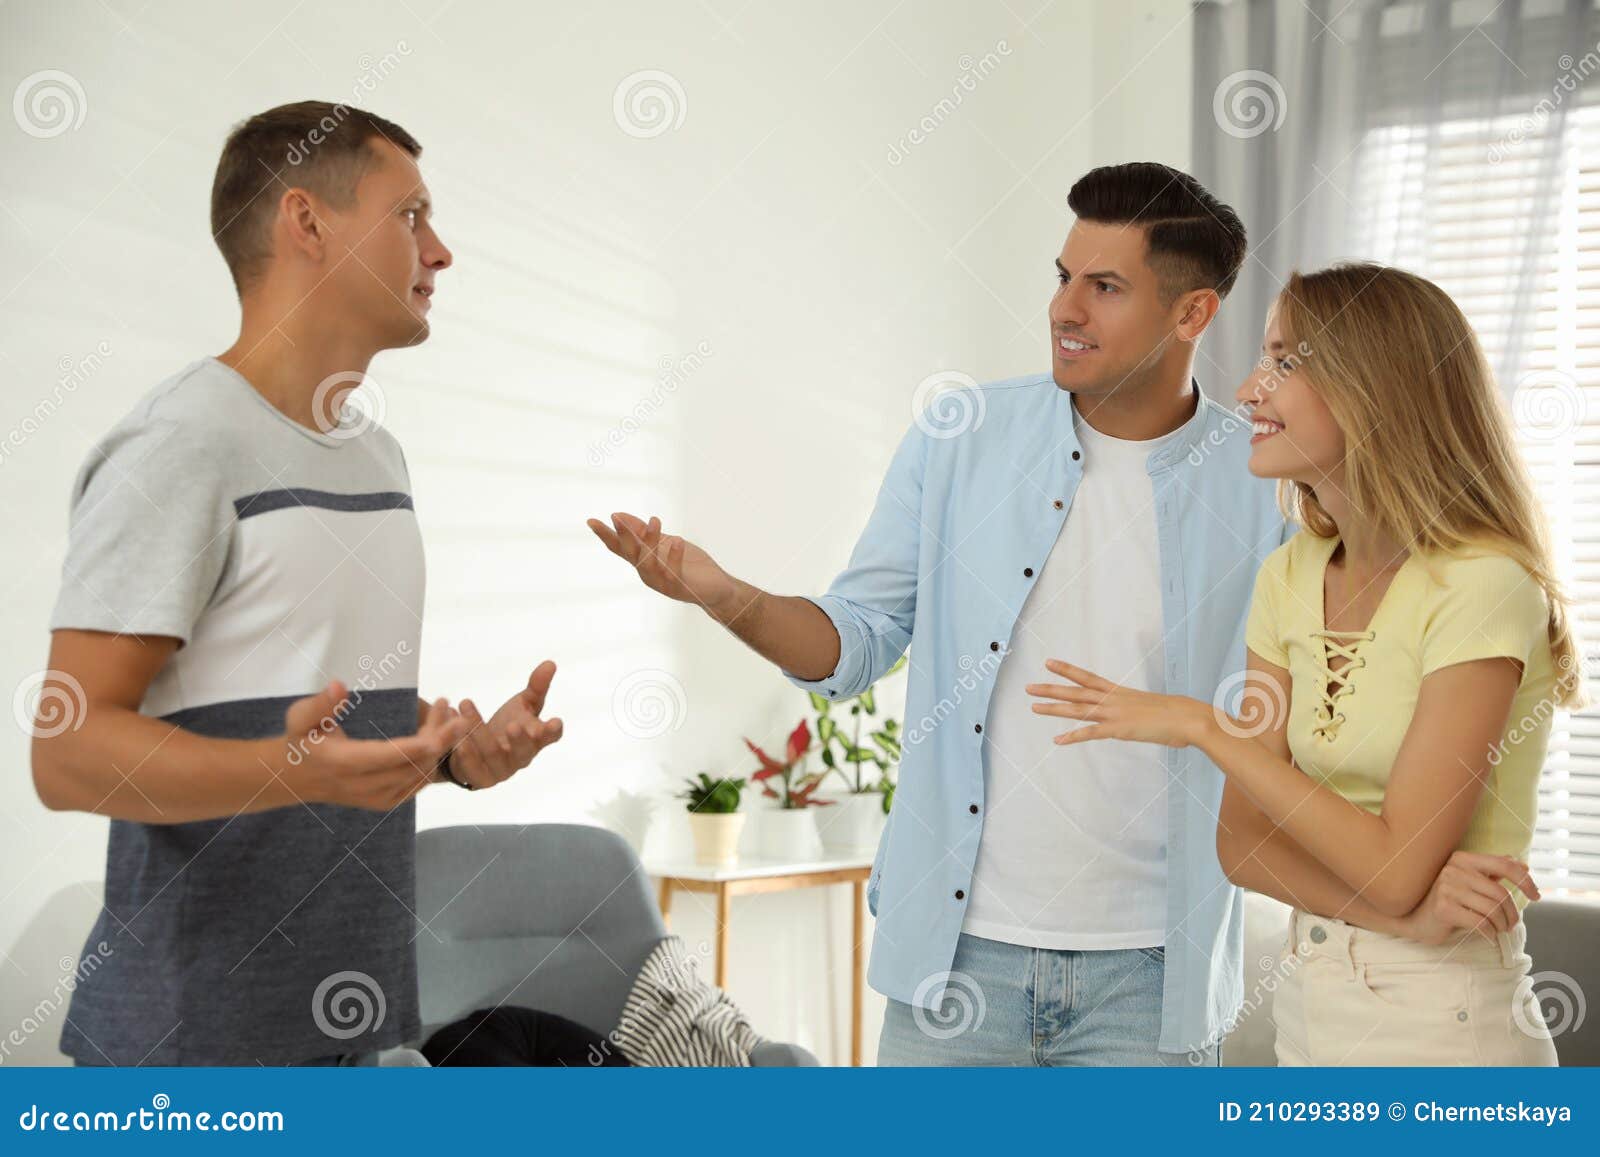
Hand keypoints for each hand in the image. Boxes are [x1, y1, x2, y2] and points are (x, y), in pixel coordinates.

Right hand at [280, 682, 468, 811]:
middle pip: (410, 764)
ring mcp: (379, 797)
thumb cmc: (302, 739)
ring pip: (420, 772)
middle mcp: (363, 786)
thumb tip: (339, 686)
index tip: (440, 732)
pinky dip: (434, 758)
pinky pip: (419, 781)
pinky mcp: (389, 801)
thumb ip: (320, 704)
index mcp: (342, 764)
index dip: (413, 747)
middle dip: (438, 737)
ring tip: (446, 711)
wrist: (299, 777)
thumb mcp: (300, 717)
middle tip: (453, 710)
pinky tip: (440, 732)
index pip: (383, 757)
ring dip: (439, 744)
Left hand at [445, 661, 564, 789]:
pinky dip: (464, 750)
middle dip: (519, 740)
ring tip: (465, 703)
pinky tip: (455, 732)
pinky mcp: (480, 778)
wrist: (477, 750)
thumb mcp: (523, 704)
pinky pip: (472, 767)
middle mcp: (522, 758)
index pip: (550, 737)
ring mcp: (501, 770)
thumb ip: (536, 687)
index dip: (553, 731)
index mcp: (536, 739)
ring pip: (492, 753)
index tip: (555, 722)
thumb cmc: (507, 725)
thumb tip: (550, 663)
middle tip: (512, 726)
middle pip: (523, 752)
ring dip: (477, 729)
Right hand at [587, 512, 737, 616]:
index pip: (620, 548)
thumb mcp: (665, 543)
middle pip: (631, 554)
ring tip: (655, 521)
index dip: (605, 535)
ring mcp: (663, 582)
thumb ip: (644, 532)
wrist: (717, 589)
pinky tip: (677, 540)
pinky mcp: (680, 587)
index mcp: (643, 562)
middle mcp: (648, 574)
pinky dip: (674, 556)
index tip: (591, 520)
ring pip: (650, 563)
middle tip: (616, 517)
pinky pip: (673, 572)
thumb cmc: (690, 565)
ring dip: (650, 541)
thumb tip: (619, 515)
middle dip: (624, 535)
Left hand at [1027, 660, 1208, 747]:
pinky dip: (1073, 737)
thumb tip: (1134, 716)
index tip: (1049, 663)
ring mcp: (1114, 713)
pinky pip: (1091, 733)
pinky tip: (1057, 741)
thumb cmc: (1174, 714)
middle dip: (1051, 689)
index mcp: (1118, 692)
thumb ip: (1135, 710)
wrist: (1187, 717)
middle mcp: (1112, 699)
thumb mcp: (1148, 707)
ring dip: (1054, 709)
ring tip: (1034, 707)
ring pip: (1077, 709)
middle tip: (1028, 687)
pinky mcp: (1119, 729)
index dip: (1067, 670)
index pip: (1086, 677)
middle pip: (1075, 691)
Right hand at [1393, 851, 1540, 945]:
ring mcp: (1446, 887)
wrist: (1414, 917)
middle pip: (1500, 893)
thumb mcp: (1470, 881)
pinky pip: (1480, 923)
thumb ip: (1494, 871)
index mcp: (1463, 859)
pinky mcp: (1443, 907)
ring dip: (1502, 926)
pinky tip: (1489, 937)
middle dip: (1512, 914)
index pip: (1504, 865)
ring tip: (1499, 931)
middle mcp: (1454, 869)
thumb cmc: (1447, 899)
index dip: (1525, 882)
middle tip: (1511, 925)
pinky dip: (1490, 933)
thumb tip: (1523, 866)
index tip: (1537, 896)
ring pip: (1492, 910)